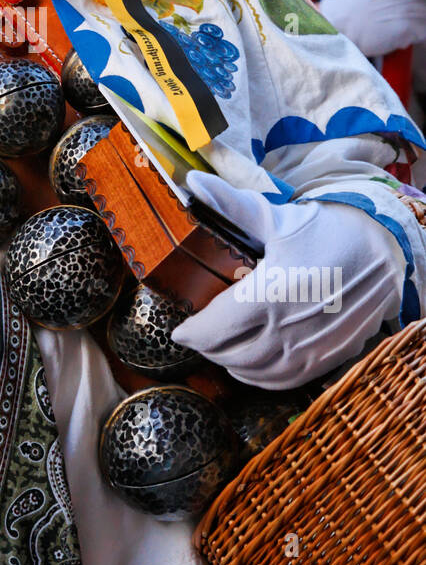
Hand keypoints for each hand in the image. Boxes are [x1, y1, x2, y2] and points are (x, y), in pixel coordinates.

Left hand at [171, 172, 404, 388]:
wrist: (385, 250)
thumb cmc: (327, 230)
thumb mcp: (278, 217)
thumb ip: (230, 205)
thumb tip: (192, 183)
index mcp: (270, 293)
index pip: (215, 329)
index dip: (191, 333)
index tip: (179, 329)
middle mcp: (289, 328)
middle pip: (230, 354)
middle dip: (207, 347)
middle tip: (198, 335)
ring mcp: (311, 349)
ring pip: (255, 373)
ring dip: (231, 365)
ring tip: (220, 349)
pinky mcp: (329, 359)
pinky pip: (285, 381)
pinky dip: (260, 378)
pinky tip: (251, 366)